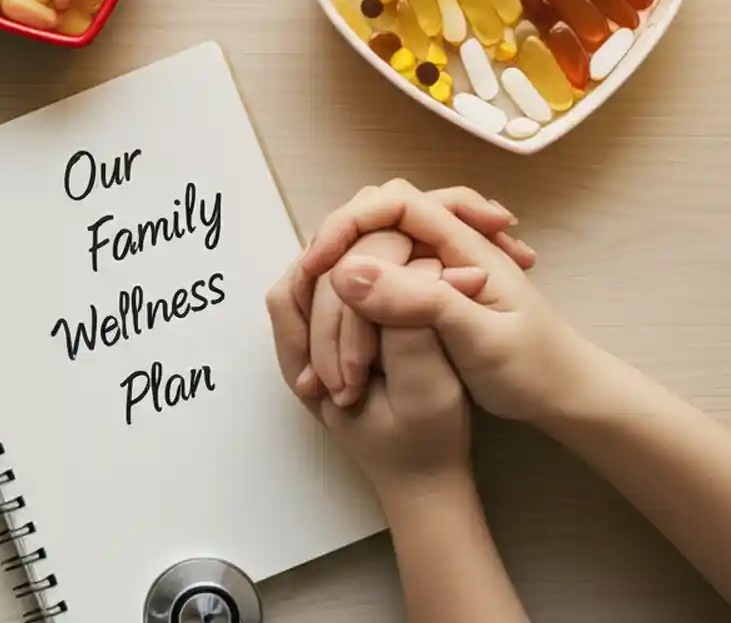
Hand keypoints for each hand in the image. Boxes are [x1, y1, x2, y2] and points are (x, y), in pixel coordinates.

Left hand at [269, 257, 472, 497]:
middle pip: (318, 270)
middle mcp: (306, 343)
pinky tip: (431, 268)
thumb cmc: (424, 443)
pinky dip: (393, 270)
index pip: (300, 288)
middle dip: (369, 255)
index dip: (342, 262)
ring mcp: (330, 336)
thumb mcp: (424, 391)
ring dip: (382, 255)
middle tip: (424, 250)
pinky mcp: (358, 332)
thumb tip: (411, 265)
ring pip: (342, 271)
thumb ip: (408, 331)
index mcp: (304, 360)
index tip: (397, 256)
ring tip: (430, 251)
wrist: (430, 481)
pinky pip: (365, 285)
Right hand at [302, 179, 594, 422]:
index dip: (346, 225)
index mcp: (462, 243)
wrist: (568, 395)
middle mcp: (447, 245)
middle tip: (309, 287)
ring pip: (374, 247)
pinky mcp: (431, 292)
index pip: (391, 202)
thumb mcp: (478, 338)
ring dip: (343, 272)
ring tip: (323, 312)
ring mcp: (438, 266)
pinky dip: (357, 294)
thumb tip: (348, 271)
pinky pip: (382, 275)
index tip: (316, 265)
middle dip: (336, 245)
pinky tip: (349, 327)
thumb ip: (418, 300)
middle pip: (375, 217)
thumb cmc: (535, 368)